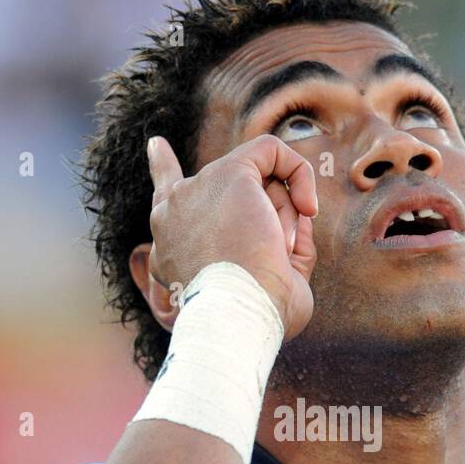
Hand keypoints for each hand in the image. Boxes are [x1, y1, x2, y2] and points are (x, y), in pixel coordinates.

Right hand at [145, 134, 316, 338]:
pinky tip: (307, 206)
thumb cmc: (252, 317)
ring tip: (276, 252)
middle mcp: (173, 216)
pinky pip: (271, 151)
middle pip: (233, 202)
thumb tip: (299, 211)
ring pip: (258, 184)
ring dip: (282, 220)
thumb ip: (276, 251)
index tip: (157, 146)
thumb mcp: (259, 292)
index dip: (163, 169)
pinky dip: (299, 173)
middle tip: (271, 261)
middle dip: (266, 227)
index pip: (165, 202)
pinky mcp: (228, 174)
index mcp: (169, 251)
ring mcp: (197, 190)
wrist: (239, 316)